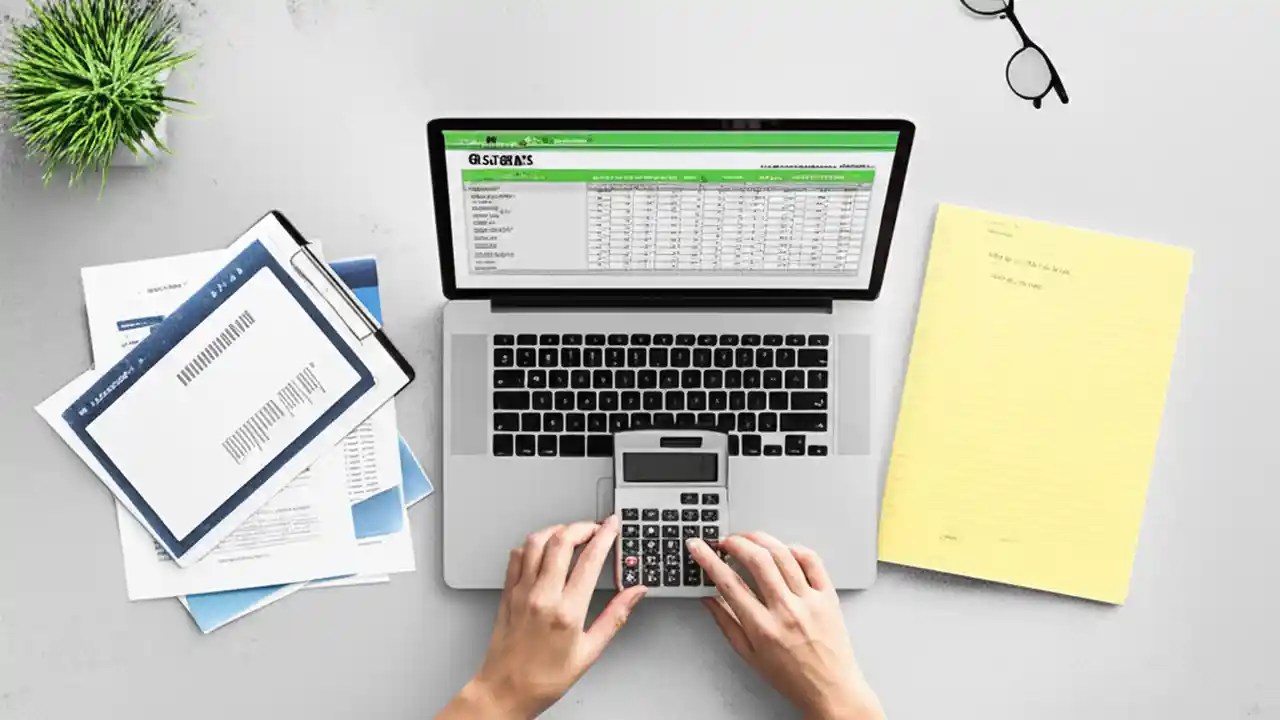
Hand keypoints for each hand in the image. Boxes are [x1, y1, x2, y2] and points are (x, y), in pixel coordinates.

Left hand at [438, 517, 646, 719]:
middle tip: (594, 528)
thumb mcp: (590, 650)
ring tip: (570, 534)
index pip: (590, 560)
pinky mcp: (507, 593)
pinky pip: (516, 556)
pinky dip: (531, 545)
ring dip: (556, 530)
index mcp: (567, 612)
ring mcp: (521, 592)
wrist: (507, 690)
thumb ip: (615, 615)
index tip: (612, 526)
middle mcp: (542, 597)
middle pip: (561, 541)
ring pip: (536, 542)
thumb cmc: (545, 677)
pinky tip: (542, 550)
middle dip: (582, 527)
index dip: (605, 536)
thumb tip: (635, 593)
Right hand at [689, 533, 883, 719]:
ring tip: (749, 539)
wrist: (831, 689)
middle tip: (725, 541)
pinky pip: (811, 560)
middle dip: (735, 542)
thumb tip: (708, 599)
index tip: (699, 547)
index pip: (728, 582)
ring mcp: (809, 601)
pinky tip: (783, 550)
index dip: (708, 559)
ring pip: (782, 554)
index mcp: (762, 628)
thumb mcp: (749, 655)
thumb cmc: (792, 677)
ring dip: (760, 539)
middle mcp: (786, 611)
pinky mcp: (828, 596)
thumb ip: (726, 623)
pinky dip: (794, 548)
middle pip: (757, 559)